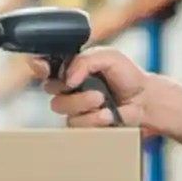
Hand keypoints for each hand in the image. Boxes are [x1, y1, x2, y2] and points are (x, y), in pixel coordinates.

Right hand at [23, 47, 159, 127]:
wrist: (144, 100)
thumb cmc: (127, 76)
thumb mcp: (108, 56)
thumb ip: (85, 60)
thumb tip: (68, 77)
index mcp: (71, 67)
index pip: (44, 64)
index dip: (38, 65)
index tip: (43, 67)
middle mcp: (68, 86)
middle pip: (49, 88)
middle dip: (68, 87)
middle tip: (90, 87)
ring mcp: (73, 106)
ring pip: (60, 107)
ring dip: (83, 103)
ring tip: (103, 100)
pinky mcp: (81, 124)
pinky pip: (74, 124)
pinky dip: (93, 119)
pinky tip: (107, 115)